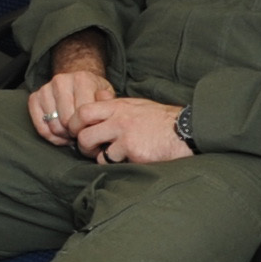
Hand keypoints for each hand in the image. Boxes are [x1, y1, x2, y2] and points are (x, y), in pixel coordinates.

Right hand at [26, 40, 116, 148]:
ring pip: (53, 125)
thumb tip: (101, 113)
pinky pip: (39, 126)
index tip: (92, 130)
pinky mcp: (34, 97)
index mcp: (82, 79)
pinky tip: (61, 136)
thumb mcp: (106, 95)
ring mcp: (46, 88)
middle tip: (82, 133)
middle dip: (75, 132)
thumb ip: (107, 104)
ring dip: (63, 136)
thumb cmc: (94, 92)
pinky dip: (50, 136)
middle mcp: (61, 81)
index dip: (87, 128)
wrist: (79, 81)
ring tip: (72, 134)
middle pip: (66, 121)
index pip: (82, 114)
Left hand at [65, 96, 190, 165]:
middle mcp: (118, 118)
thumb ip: (116, 104)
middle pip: (82, 129)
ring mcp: (124, 134)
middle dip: (80, 142)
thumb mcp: (137, 105)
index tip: (79, 131)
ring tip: (109, 157)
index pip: (84, 110)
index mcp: (119, 106)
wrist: (185, 131)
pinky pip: (110, 160)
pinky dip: (115, 164)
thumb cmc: (161, 120)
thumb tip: (100, 97)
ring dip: (96, 155)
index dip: (75, 123)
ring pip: (92, 146)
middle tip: (88, 149)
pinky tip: (126, 161)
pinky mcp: (132, 150)